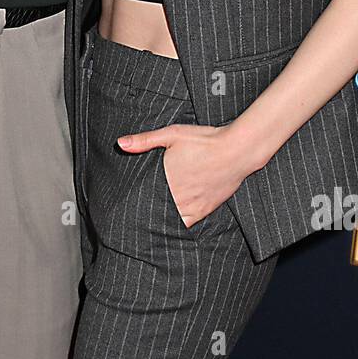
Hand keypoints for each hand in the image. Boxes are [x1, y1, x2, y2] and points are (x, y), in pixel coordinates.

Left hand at [116, 122, 256, 228]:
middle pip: (154, 211)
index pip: (142, 198)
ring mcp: (192, 205)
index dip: (133, 201)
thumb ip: (145, 140)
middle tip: (134, 213)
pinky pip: (186, 224)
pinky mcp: (205, 210)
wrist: (237, 150)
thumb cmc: (205, 140)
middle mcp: (177, 196)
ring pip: (169, 220)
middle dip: (145, 211)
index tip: (126, 203)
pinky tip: (172, 220)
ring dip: (160, 218)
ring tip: (151, 217)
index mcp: (166, 179)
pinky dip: (177, 224)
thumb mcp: (172, 134)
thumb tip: (120, 143)